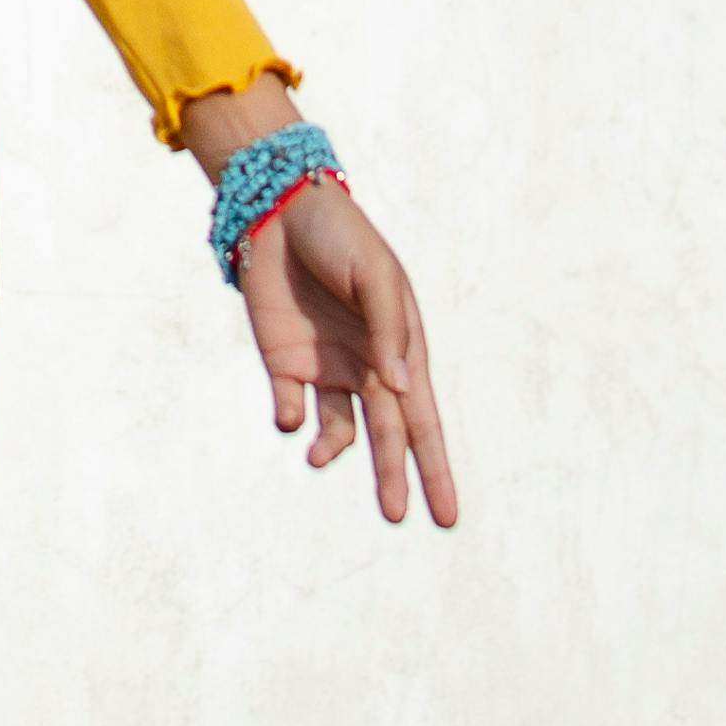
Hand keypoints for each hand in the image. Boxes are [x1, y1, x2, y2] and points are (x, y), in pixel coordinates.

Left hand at [234, 177, 456, 526]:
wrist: (278, 207)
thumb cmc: (340, 236)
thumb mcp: (374, 275)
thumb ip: (388, 331)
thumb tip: (400, 390)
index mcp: (400, 351)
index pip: (423, 422)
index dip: (435, 469)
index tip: (447, 518)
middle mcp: (367, 369)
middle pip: (386, 436)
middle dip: (392, 478)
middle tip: (397, 515)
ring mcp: (326, 368)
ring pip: (338, 431)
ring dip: (333, 450)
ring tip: (322, 457)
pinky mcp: (284, 362)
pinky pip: (292, 406)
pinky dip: (291, 418)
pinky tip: (291, 414)